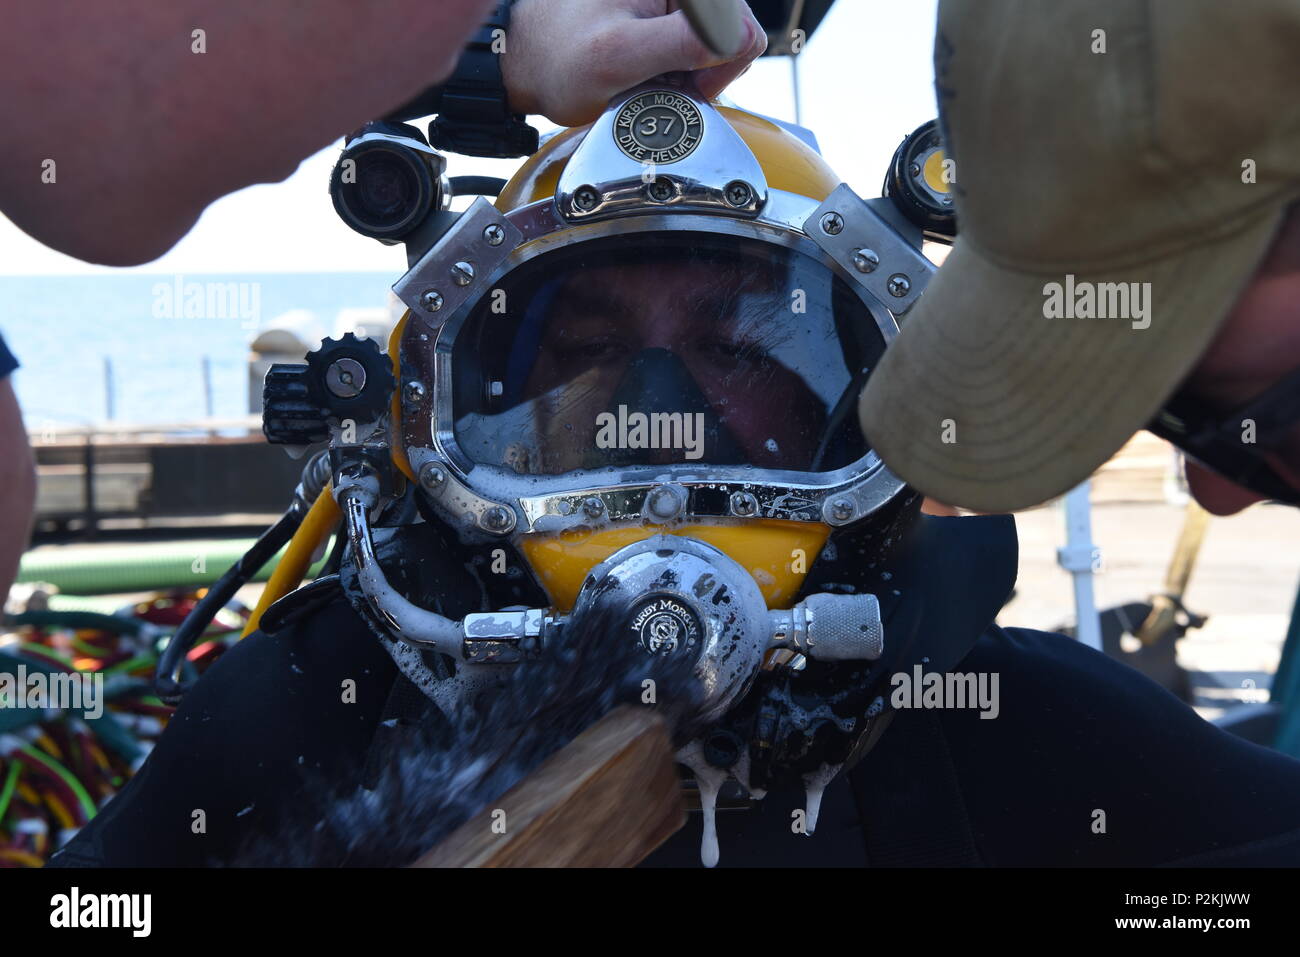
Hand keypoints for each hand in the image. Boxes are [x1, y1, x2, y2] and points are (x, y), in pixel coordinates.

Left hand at [502, 0, 766, 126]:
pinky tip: (650, 72)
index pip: (743, 27)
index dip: (719, 66)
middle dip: (704, 70)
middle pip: (736, 36)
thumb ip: (685, 42)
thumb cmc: (560, 59)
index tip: (680, 79)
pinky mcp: (670, 15)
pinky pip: (701, 47)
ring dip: (690, 72)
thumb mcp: (621, 56)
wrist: (528, 59)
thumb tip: (742, 37)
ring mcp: (674, 2)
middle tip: (660, 83)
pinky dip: (680, 69)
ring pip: (720, 46)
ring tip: (649, 76)